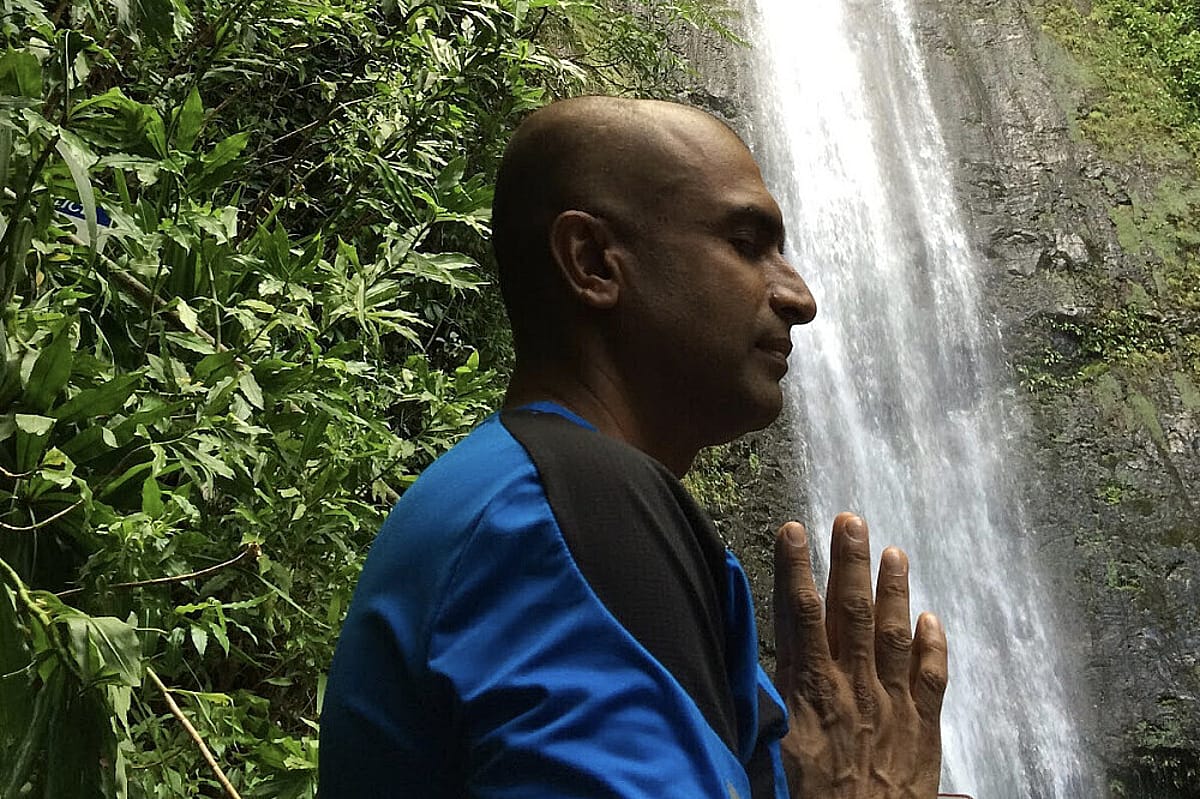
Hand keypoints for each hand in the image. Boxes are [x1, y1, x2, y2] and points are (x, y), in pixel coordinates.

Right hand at [773, 513, 947, 797]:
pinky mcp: (923, 730)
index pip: (798, 616)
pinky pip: (931, 680)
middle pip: (849, 612)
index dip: (795, 570)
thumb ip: (768, 708)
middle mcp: (853, 689)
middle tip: (850, 520)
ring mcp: (892, 706)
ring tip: (893, 551)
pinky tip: (931, 619)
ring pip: (893, 634)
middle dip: (848, 562)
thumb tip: (755, 669)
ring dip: (892, 590)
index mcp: (810, 693)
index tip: (793, 531)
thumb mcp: (772, 754)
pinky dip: (932, 647)